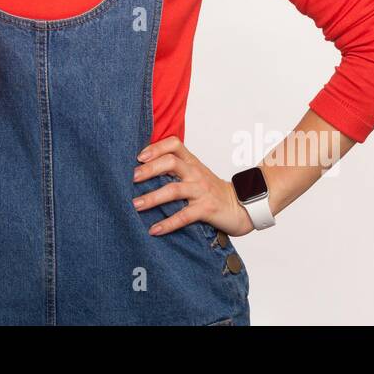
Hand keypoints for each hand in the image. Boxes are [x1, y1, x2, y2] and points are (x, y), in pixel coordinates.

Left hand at [132, 136, 253, 238]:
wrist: (241, 206)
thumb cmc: (211, 190)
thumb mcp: (195, 174)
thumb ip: (175, 169)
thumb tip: (143, 170)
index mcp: (192, 162)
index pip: (174, 144)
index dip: (156, 147)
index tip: (139, 157)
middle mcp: (195, 173)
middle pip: (171, 162)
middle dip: (149, 169)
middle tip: (132, 178)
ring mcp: (201, 191)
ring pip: (174, 190)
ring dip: (152, 198)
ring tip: (136, 205)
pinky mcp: (206, 209)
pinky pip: (183, 216)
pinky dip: (167, 224)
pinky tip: (154, 229)